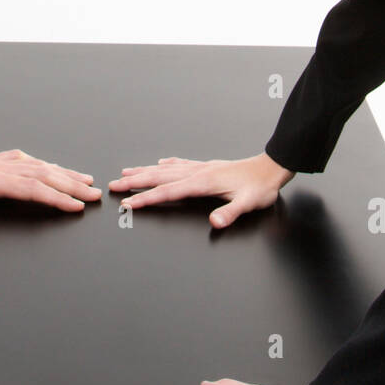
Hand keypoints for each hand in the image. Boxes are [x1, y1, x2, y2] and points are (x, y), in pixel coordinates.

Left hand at [0, 140, 100, 235]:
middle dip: (71, 185)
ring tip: (83, 178)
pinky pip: (22, 160)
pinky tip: (44, 164)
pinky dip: (40, 163)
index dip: (56, 197)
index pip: (30, 189)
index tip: (78, 205)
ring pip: (36, 166)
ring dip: (62, 172)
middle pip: (42, 176)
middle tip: (95, 193)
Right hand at [107, 152, 293, 228]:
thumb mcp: (249, 203)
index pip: (168, 191)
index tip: (127, 203)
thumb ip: (231, 213)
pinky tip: (160, 162)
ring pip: (165, 168)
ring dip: (144, 171)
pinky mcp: (206, 166)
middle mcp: (197, 172)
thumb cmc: (260, 186)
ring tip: (126, 172)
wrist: (271, 167)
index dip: (146, 198)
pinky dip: (166, 164)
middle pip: (159, 177)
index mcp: (203, 182)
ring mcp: (200, 167)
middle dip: (135, 182)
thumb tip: (214, 222)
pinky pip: (180, 163)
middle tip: (113, 186)